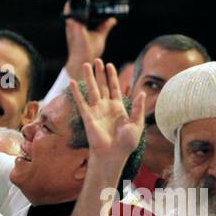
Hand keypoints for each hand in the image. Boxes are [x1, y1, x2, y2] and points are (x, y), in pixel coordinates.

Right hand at [63, 0, 114, 73]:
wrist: (84, 59)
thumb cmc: (89, 50)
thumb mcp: (100, 35)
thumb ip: (105, 26)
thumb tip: (113, 19)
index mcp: (80, 24)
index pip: (84, 9)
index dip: (88, 0)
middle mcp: (75, 22)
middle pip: (79, 5)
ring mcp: (73, 23)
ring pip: (74, 5)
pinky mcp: (73, 24)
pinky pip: (70, 10)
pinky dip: (73, 2)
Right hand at [72, 60, 144, 174]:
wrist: (114, 155)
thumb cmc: (127, 143)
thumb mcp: (137, 124)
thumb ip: (139, 108)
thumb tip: (143, 92)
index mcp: (118, 108)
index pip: (114, 88)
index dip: (112, 76)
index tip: (109, 65)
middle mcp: (106, 107)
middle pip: (102, 85)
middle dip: (99, 73)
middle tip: (97, 60)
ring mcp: (96, 110)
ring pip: (92, 90)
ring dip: (89, 77)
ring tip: (86, 64)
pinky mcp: (88, 116)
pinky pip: (81, 101)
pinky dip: (77, 91)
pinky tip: (73, 81)